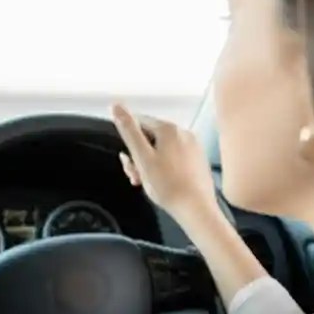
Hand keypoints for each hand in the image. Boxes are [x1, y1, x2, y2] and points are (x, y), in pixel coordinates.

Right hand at [111, 103, 218, 222]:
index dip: (129, 142)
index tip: (129, 163)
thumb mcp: (142, 158)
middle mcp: (183, 132)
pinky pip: (175, 157)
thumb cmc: (167, 185)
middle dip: (139, 156)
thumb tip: (116, 105)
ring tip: (148, 183)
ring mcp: (193, 146)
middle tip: (136, 177)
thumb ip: (129, 131)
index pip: (139, 123)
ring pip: (162, 149)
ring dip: (149, 164)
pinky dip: (165, 167)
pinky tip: (163, 183)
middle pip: (151, 137)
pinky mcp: (198, 160)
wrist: (196, 208)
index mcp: (168, 128)